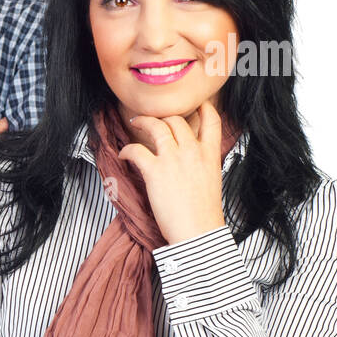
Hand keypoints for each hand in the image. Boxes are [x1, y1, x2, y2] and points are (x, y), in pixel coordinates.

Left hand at [118, 101, 225, 244]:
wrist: (199, 232)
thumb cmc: (203, 215)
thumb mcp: (211, 181)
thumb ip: (201, 165)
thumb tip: (190, 164)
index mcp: (210, 155)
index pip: (212, 121)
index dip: (204, 108)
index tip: (197, 104)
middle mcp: (192, 151)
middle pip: (177, 120)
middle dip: (164, 116)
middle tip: (154, 119)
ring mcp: (173, 159)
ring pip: (157, 126)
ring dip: (143, 122)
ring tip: (136, 123)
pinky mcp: (155, 170)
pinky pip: (136, 150)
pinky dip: (127, 150)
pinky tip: (124, 155)